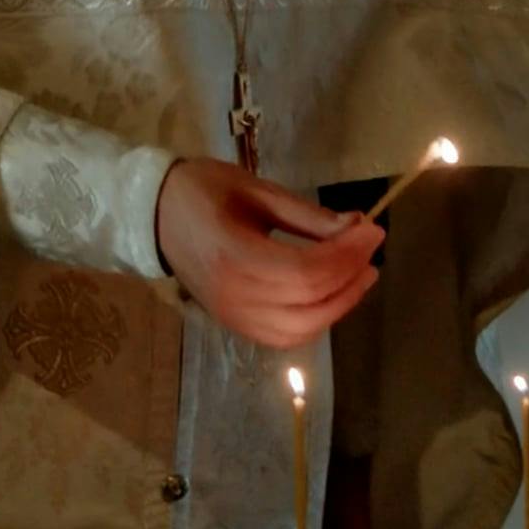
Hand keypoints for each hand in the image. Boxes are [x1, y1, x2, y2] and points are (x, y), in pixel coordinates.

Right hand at [154, 159, 381, 347]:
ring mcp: (232, 316)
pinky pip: (283, 336)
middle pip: (309, 304)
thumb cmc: (204, 191)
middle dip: (351, 278)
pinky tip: (330, 295)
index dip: (347, 255)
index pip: (307, 271)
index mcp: (235, 255)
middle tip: (370, 249)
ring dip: (338, 305)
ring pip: (300, 330)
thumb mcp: (258, 191)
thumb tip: (357, 227)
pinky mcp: (233, 324)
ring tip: (359, 274)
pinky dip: (314, 321)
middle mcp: (233, 296)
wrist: (156, 214)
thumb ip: (308, 215)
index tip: (373, 230)